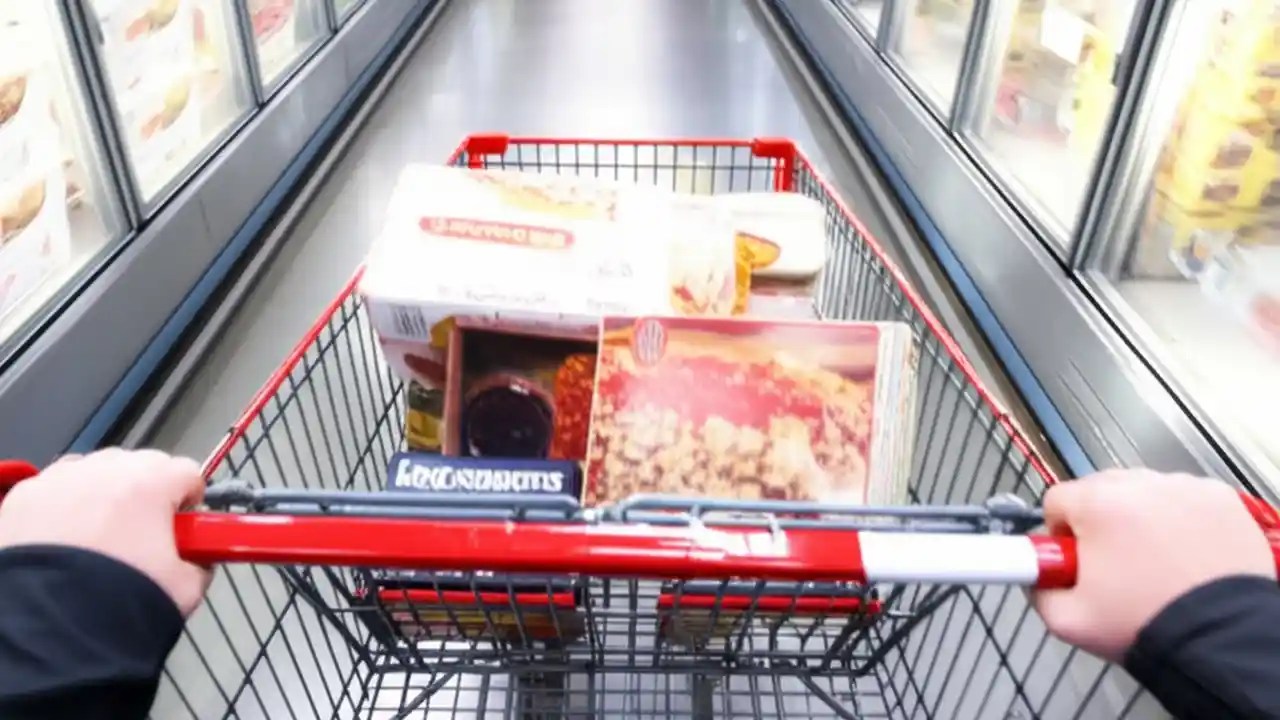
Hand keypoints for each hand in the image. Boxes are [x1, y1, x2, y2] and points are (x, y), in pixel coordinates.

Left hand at [0, 448, 210, 616]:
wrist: (51, 627)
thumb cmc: (119, 600)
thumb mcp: (186, 588)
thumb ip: (200, 563)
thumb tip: (195, 560)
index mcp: (151, 482)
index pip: (188, 473)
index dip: (190, 503)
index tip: (184, 528)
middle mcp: (105, 469)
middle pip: (140, 467)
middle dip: (146, 497)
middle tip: (142, 540)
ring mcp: (59, 479)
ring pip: (95, 475)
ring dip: (103, 499)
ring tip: (98, 544)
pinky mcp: (23, 498)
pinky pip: (55, 492)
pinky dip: (62, 511)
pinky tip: (64, 546)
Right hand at [1033, 469, 1273, 660]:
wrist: (1220, 639)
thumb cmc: (1144, 624)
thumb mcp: (1067, 620)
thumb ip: (1037, 588)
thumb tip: (1035, 573)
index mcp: (1097, 504)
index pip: (1056, 500)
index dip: (1060, 534)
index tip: (1076, 561)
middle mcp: (1141, 484)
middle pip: (1100, 490)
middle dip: (1099, 523)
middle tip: (1114, 566)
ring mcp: (1185, 488)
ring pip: (1142, 493)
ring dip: (1139, 518)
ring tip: (1154, 563)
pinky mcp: (1219, 499)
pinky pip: (1183, 500)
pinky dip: (1179, 520)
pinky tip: (1184, 555)